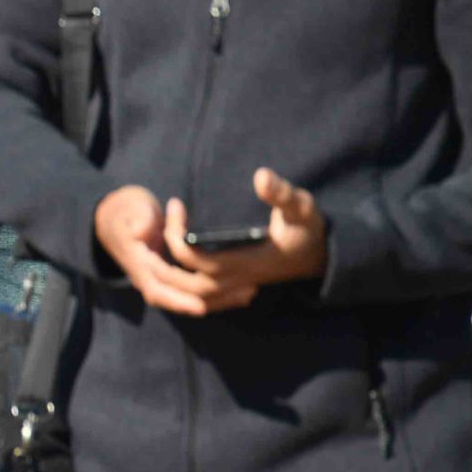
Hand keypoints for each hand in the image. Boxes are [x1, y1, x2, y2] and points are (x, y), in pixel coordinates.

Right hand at [94, 185, 253, 316]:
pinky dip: (216, 294)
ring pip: (188, 298)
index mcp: (139, 264)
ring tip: (248, 292)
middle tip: (243, 295)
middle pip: (179, 300)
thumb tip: (142, 232)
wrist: (114, 216)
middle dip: (211, 301)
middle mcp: (151, 277)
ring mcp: (162, 279)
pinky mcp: (173, 276)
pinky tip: (241, 289)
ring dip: (217, 300)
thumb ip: (138, 219)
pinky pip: (193, 291)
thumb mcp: (129, 209)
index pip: (158, 290)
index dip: (178, 300)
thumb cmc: (125, 210)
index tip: (201, 306)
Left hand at [161, 169, 328, 296]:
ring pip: (191, 295)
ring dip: (167, 274)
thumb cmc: (307, 229)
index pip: (201, 262)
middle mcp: (239, 280)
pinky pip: (199, 295)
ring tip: (154, 242)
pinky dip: (179, 282)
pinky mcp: (233, 286)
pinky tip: (169, 255)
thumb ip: (282, 194)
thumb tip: (261, 176)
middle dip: (163, 261)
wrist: (317, 255)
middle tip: (153, 228)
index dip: (179, 237)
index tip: (176, 205)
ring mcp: (236, 286)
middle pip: (189, 285)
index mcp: (250, 263)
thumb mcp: (301, 208)